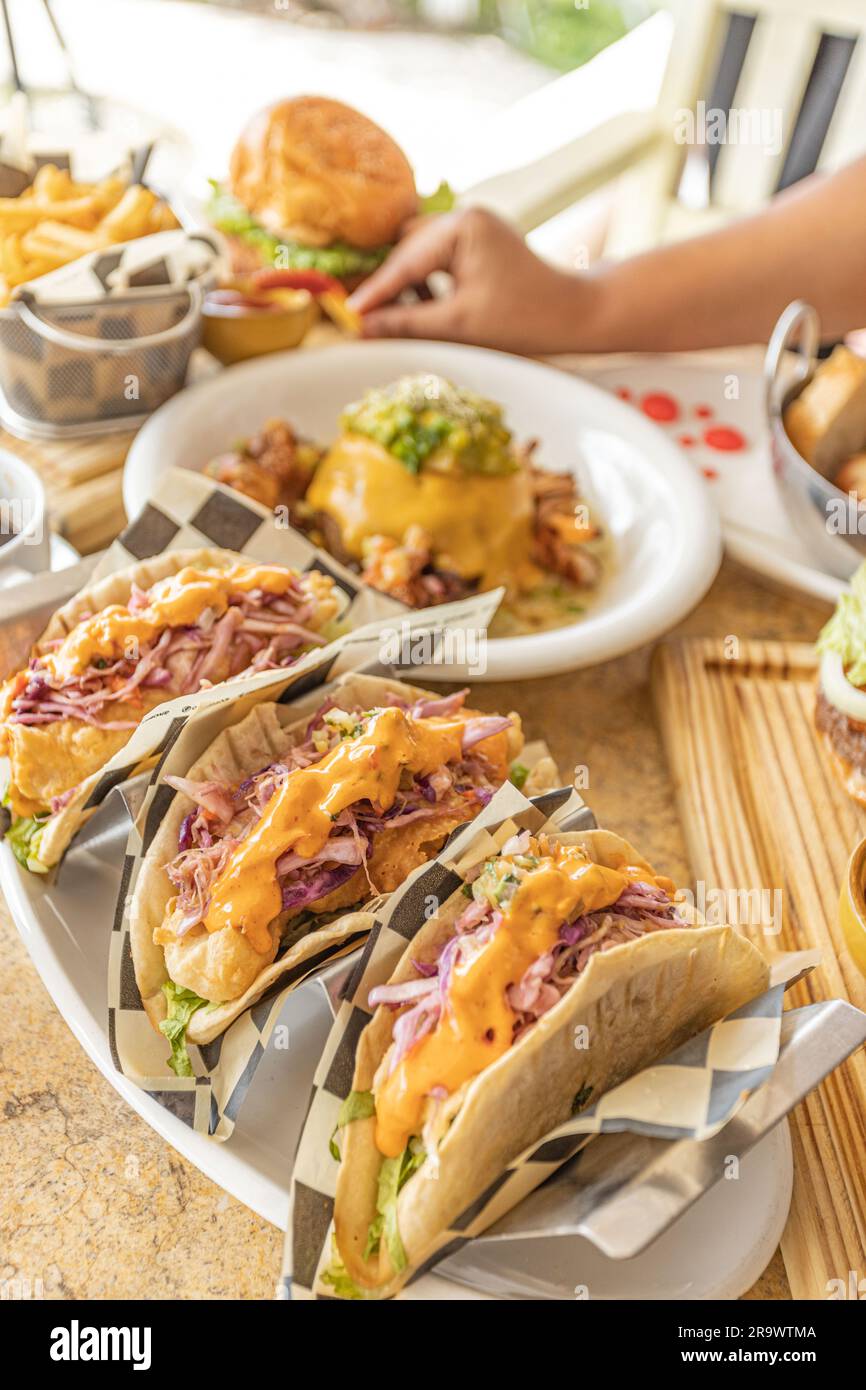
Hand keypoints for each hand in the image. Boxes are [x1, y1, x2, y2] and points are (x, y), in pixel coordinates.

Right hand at [348, 207, 602, 354]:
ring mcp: (471, 227)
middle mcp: (464, 216)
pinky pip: (436, 259)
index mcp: (462, 226)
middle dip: (385, 282)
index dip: (374, 292)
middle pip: (406, 248)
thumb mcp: (460, 325)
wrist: (575, 315)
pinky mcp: (476, 243)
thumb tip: (362, 329)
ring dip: (403, 283)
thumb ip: (408, 323)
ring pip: (418, 252)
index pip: (405, 261)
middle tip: (359, 315)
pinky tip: (419, 309)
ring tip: (390, 316)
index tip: (346, 315)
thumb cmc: (525, 319)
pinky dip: (424, 283)